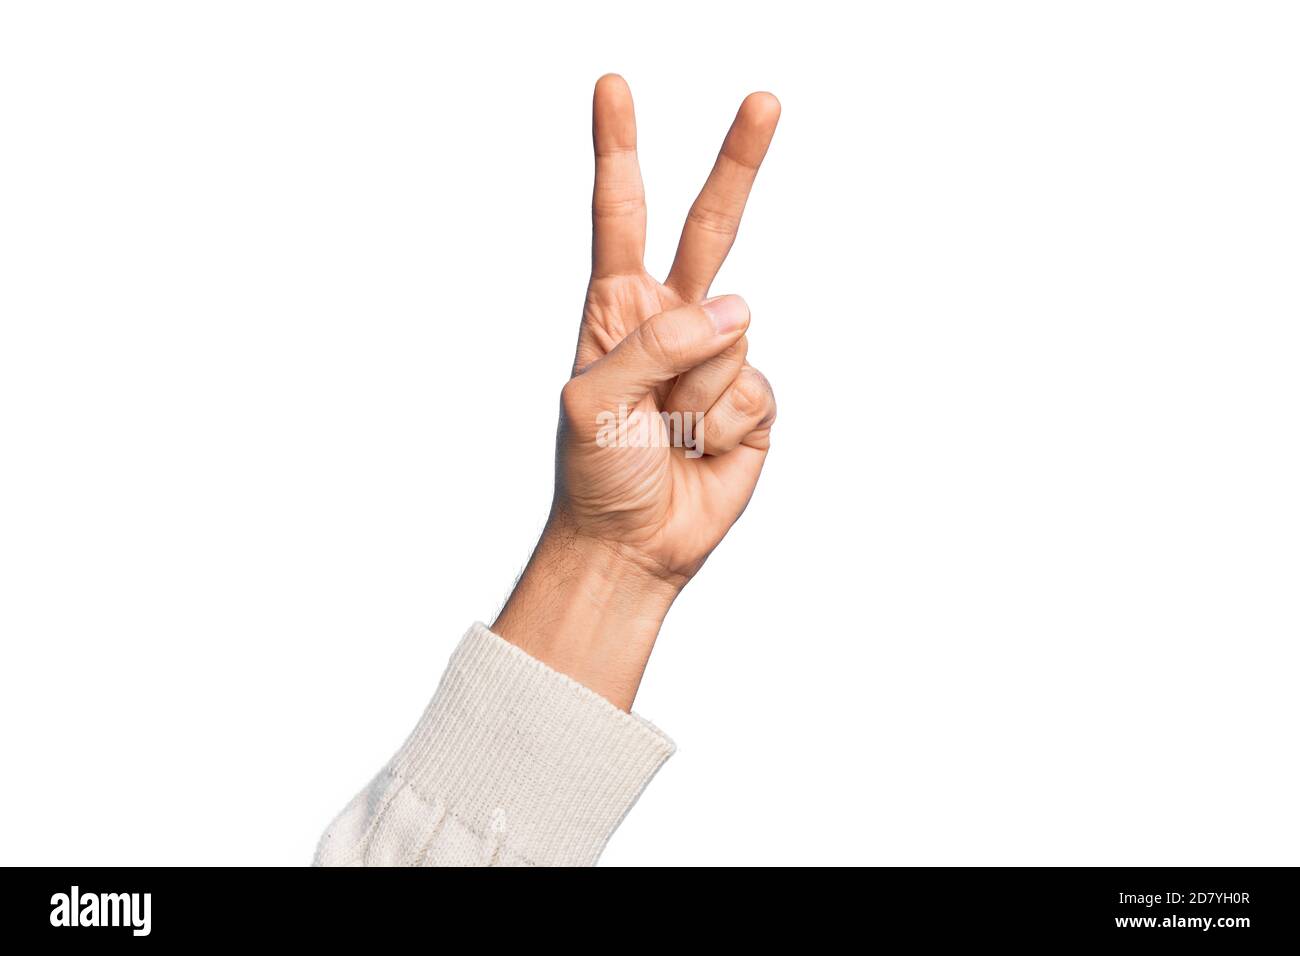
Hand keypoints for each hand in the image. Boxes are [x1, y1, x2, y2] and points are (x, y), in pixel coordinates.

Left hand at [494, 75, 779, 708]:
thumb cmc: (597, 474)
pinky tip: (704, 449)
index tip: (613, 87)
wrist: (633, 545)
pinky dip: (728, 425)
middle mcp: (672, 323)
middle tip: (765, 100)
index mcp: (618, 310)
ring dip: (697, 394)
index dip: (619, 151)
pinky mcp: (755, 401)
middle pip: (712, 229)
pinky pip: (756, 388)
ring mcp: (718, 360)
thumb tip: (737, 307)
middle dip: (737, 164)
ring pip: (734, 336)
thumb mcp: (592, 402)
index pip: (621, 216)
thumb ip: (655, 343)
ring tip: (668, 433)